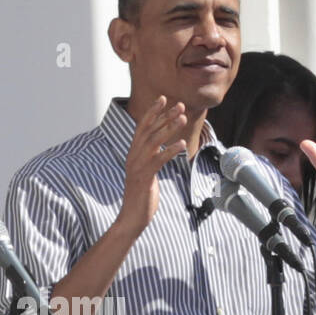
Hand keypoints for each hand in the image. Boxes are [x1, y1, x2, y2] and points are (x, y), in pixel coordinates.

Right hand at [118, 97, 186, 238]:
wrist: (133, 216)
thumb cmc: (142, 195)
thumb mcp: (146, 173)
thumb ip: (151, 159)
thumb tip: (160, 150)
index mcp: (134, 153)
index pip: (142, 126)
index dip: (153, 112)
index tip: (163, 99)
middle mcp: (134, 155)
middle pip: (149, 129)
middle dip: (165, 115)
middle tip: (179, 104)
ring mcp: (138, 165)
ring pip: (154, 141)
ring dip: (169, 128)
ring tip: (183, 118)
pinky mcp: (145, 177)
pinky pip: (158, 160)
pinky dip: (170, 151)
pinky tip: (183, 145)